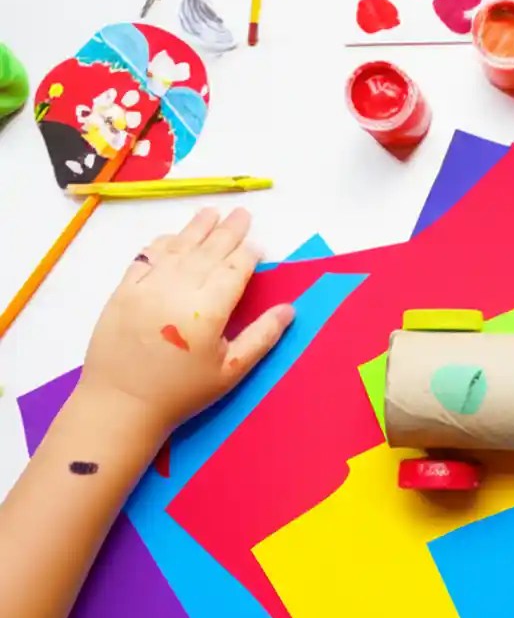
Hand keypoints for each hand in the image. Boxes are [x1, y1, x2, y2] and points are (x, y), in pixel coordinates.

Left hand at [79, 208, 294, 431]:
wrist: (120, 404)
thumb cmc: (182, 393)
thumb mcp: (231, 371)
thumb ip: (261, 337)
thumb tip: (289, 309)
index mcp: (207, 311)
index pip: (234, 270)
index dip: (248, 254)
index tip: (258, 244)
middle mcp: (177, 291)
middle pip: (208, 252)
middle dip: (228, 231)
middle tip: (242, 214)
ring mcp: (146, 287)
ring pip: (177, 248)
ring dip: (196, 228)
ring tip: (212, 212)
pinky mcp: (123, 291)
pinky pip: (146, 257)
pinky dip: (162, 243)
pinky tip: (173, 236)